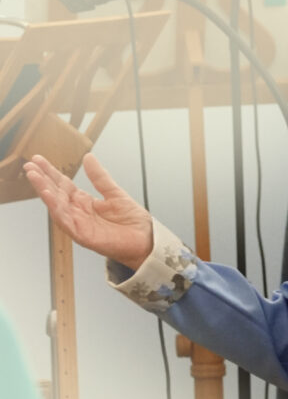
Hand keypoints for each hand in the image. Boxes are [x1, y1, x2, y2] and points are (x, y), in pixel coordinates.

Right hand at [23, 153, 154, 269]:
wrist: (147, 241)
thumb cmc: (132, 222)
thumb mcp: (115, 193)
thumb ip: (100, 177)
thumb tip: (88, 157)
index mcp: (84, 202)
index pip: (63, 185)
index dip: (50, 172)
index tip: (38, 159)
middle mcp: (78, 213)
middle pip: (55, 193)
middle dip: (42, 179)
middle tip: (29, 166)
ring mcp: (78, 224)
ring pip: (56, 206)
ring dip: (44, 191)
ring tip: (34, 176)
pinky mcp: (82, 235)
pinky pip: (66, 221)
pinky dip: (56, 208)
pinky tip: (49, 196)